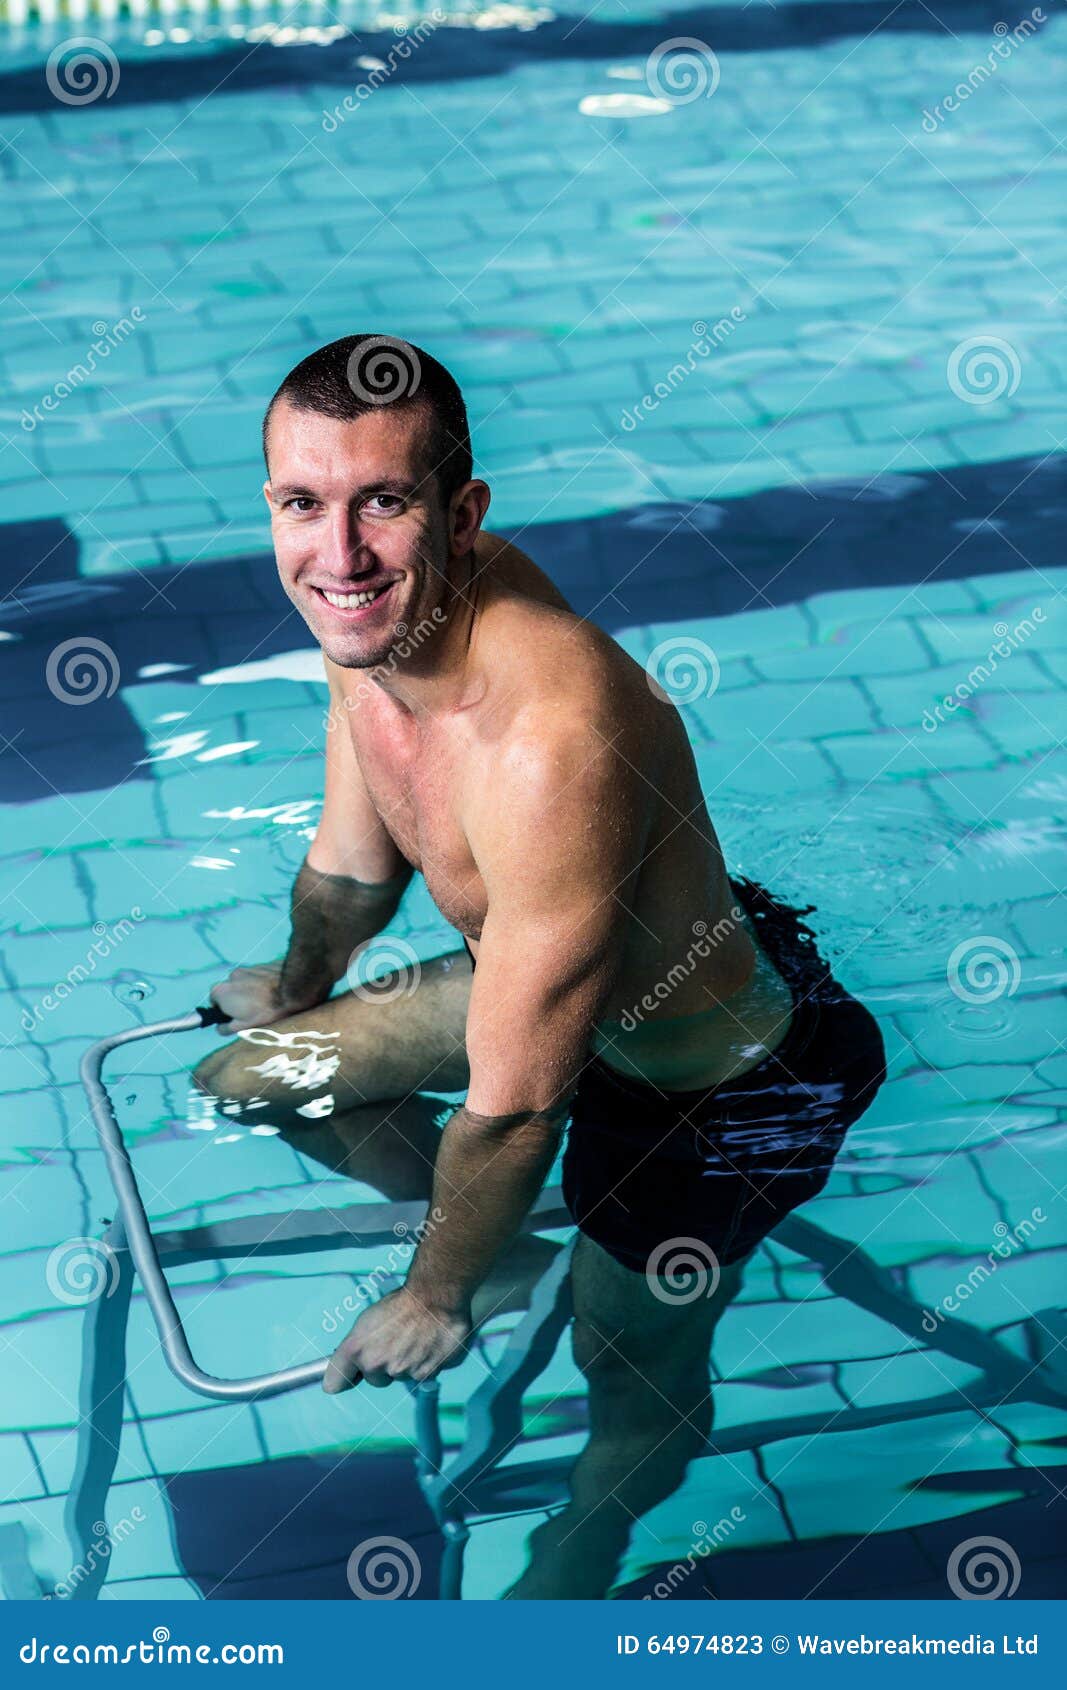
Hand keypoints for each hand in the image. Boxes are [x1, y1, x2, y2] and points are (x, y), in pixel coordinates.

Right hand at [208, 962, 322, 1033]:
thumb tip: (220, 1027)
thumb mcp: (243, 1026)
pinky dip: (263, 984)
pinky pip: (259, 977)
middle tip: (254, 1011)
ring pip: (245, 984)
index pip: (215, 1002)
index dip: (225, 1012)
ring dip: (252, 992)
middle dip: (239, 1001)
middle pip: (230, 991)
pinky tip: (274, 992)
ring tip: (266, 1002)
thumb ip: (225, 1027)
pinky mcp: (262, 964)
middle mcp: (231, 976)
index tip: (238, 1017)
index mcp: (221, 991)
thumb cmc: (267, 1010)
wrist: (293, 989)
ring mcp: (247, 968)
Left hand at [323, 1287, 470, 1392]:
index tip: (353, 1374)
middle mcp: (374, 1364)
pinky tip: (431, 1344)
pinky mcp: (423, 1376)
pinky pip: (422, 1375)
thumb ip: (358, 1346)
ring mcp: (399, 1372)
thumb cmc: (401, 1302)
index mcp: (355, 1349)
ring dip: (407, 1364)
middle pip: (375, 1380)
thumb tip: (355, 1361)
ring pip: (400, 1376)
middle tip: (396, 1342)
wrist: (435, 1295)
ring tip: (417, 1338)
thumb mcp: (368, 1320)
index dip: (346, 1377)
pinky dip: (428, 1363)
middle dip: (383, 1367)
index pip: (334, 1382)